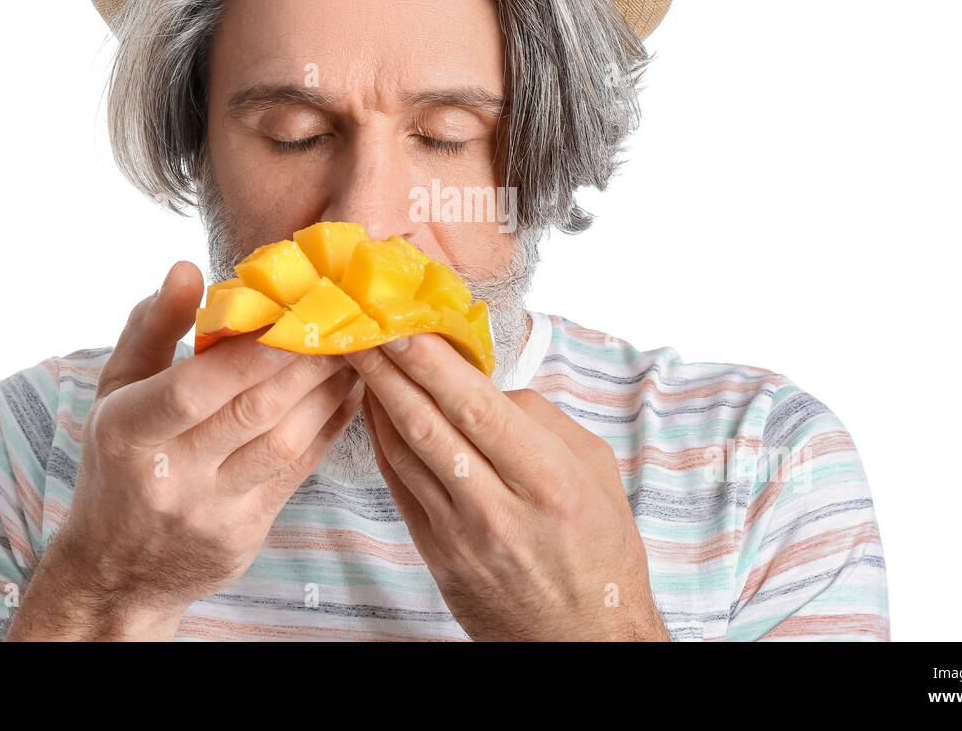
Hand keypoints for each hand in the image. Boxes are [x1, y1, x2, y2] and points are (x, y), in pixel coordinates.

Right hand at [7, 262, 362, 639]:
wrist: (117, 572)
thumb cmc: (119, 461)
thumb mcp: (116, 390)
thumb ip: (151, 327)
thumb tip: (186, 268)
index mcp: (126, 434)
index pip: (190, 388)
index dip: (248, 351)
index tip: (291, 310)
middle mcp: (169, 477)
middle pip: (251, 412)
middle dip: (305, 361)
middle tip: (341, 317)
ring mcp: (211, 511)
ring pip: (286, 443)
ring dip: (327, 391)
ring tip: (352, 349)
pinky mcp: (246, 533)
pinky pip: (299, 471)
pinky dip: (330, 425)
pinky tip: (349, 391)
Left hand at [345, 335, 667, 641]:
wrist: (584, 637)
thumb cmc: (599, 546)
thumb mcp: (596, 470)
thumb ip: (542, 419)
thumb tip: (488, 385)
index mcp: (548, 480)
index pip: (477, 408)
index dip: (433, 363)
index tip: (403, 326)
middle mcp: (500, 509)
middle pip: (430, 426)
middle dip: (390, 372)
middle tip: (363, 329)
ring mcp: (462, 537)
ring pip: (405, 455)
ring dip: (378, 402)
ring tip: (361, 360)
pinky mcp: (438, 556)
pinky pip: (400, 487)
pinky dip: (383, 444)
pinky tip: (374, 412)